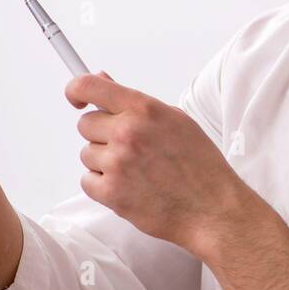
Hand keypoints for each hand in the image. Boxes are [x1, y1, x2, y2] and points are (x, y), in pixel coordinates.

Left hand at [65, 71, 257, 256]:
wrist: (212, 208)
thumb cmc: (200, 166)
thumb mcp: (176, 120)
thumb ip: (136, 103)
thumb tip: (104, 81)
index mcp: (144, 109)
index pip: (89, 86)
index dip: (76, 90)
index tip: (76, 98)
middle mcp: (128, 131)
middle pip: (85, 124)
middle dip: (102, 134)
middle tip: (129, 147)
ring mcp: (117, 162)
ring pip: (87, 154)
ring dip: (104, 161)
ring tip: (136, 171)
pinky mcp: (111, 192)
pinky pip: (87, 181)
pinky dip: (103, 186)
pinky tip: (129, 186)